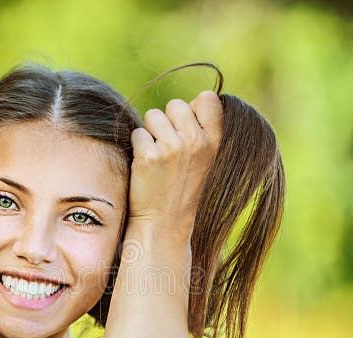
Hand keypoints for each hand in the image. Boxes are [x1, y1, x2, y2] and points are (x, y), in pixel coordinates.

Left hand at [128, 90, 222, 243]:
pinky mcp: (148, 157)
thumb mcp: (204, 159)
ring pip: (153, 116)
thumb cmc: (181, 188)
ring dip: (150, 133)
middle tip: (169, 150)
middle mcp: (196, 142)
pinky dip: (137, 147)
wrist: (164, 223)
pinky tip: (146, 167)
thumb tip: (190, 102)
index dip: (192, 109)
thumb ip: (201, 130)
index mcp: (214, 141)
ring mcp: (172, 148)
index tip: (187, 130)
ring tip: (158, 158)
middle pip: (175, 104)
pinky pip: (137, 134)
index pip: (207, 98)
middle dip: (167, 122)